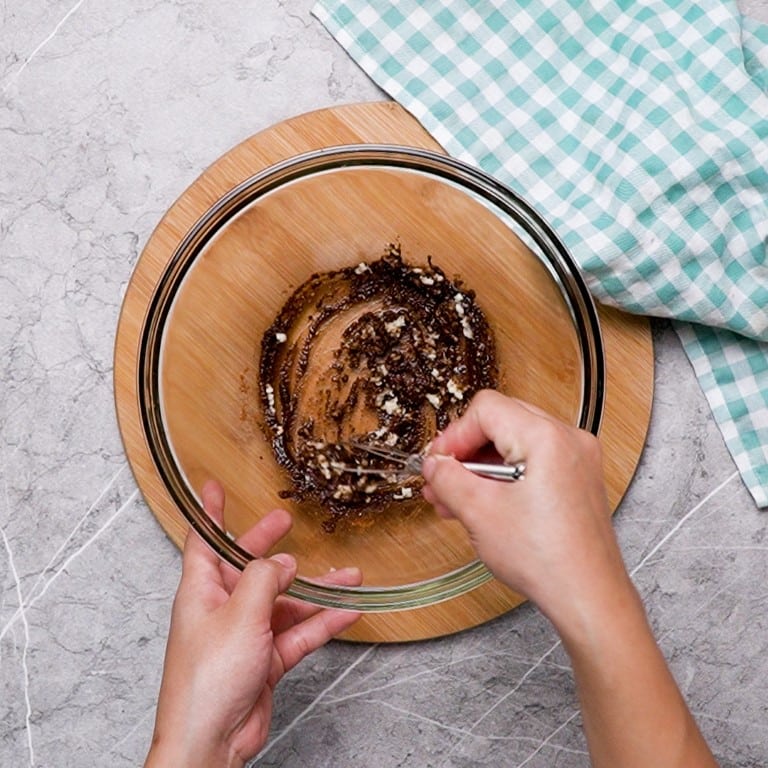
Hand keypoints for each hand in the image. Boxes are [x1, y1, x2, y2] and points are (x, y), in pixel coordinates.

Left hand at [145, 481, 360, 767]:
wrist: (210, 741)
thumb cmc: (205, 682)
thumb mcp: (239, 616)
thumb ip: (264, 580)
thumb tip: (282, 562)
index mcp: (202, 591)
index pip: (204, 541)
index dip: (210, 513)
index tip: (213, 488)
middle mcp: (223, 609)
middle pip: (251, 567)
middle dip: (270, 544)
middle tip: (285, 522)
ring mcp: (246, 634)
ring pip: (285, 602)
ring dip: (315, 591)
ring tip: (346, 575)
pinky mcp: (265, 659)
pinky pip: (299, 632)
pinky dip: (322, 622)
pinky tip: (345, 611)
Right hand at [421, 389, 626, 630]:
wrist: (588, 597)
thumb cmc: (548, 560)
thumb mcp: (479, 513)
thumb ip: (448, 479)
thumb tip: (434, 465)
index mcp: (546, 438)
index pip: (486, 409)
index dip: (454, 435)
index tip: (438, 462)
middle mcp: (568, 440)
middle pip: (501, 421)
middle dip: (465, 452)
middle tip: (442, 479)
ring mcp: (576, 460)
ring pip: (515, 443)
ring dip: (481, 467)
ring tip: (455, 498)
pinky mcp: (577, 479)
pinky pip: (533, 462)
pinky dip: (504, 477)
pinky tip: (483, 503)